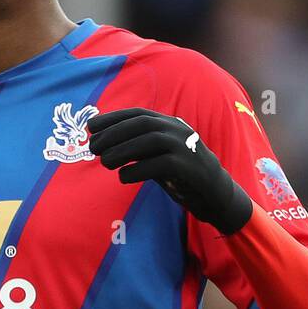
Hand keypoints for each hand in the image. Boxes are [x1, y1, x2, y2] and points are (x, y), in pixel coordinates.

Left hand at [86, 107, 252, 234]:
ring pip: (149, 141)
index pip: (138, 114)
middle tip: (94, 147)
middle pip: (142, 124)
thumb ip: (138, 148)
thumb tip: (105, 145)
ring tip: (105, 162)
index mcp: (169, 124)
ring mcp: (184, 147)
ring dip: (122, 150)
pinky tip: (123, 177)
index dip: (113, 118)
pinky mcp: (187, 167)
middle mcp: (177, 131)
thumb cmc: (181, 174)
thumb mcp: (158, 156)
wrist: (215, 193)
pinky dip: (137, 169)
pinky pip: (159, 164)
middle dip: (114, 133)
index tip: (92, 126)